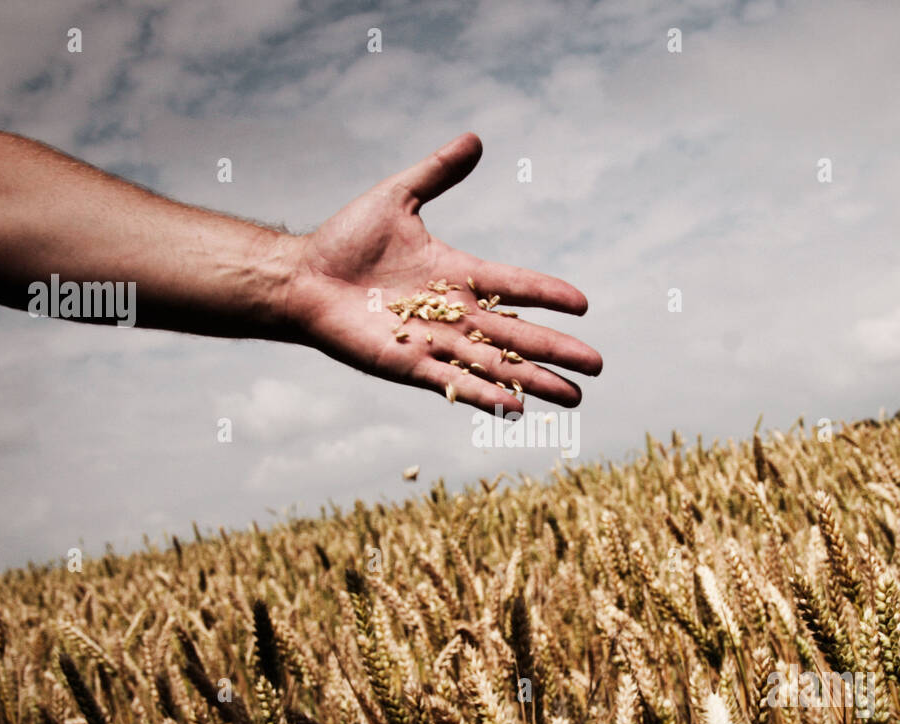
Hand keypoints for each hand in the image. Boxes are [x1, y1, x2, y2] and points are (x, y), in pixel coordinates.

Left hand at [281, 132, 601, 412]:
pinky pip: (456, 383)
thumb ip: (437, 172)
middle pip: (518, 335)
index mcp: (458, 274)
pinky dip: (485, 395)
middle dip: (558, 351)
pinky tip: (517, 408)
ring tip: (573, 397)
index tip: (582, 304)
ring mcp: (436, 342)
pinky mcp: (411, 365)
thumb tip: (476, 139)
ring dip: (535, 380)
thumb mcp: (397, 198)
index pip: (515, 285)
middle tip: (596, 366)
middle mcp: (455, 313)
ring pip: (497, 364)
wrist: (302, 279)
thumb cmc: (345, 240)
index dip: (548, 294)